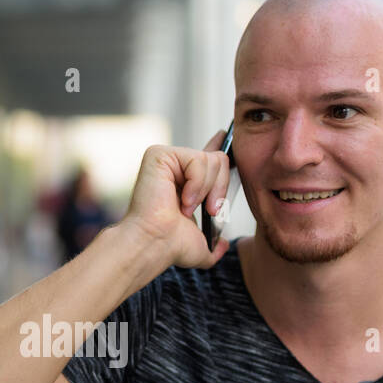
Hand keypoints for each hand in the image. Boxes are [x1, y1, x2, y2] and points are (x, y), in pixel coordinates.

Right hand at [121, 131, 232, 269]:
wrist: (155, 245)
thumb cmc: (170, 246)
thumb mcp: (203, 246)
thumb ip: (216, 245)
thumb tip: (223, 244)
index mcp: (185, 182)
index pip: (207, 156)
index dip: (219, 146)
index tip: (227, 136)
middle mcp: (175, 167)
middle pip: (219, 160)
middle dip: (221, 188)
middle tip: (210, 210)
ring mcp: (167, 159)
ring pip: (211, 160)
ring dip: (207, 190)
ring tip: (188, 208)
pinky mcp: (159, 155)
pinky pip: (197, 160)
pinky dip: (197, 184)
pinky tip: (182, 199)